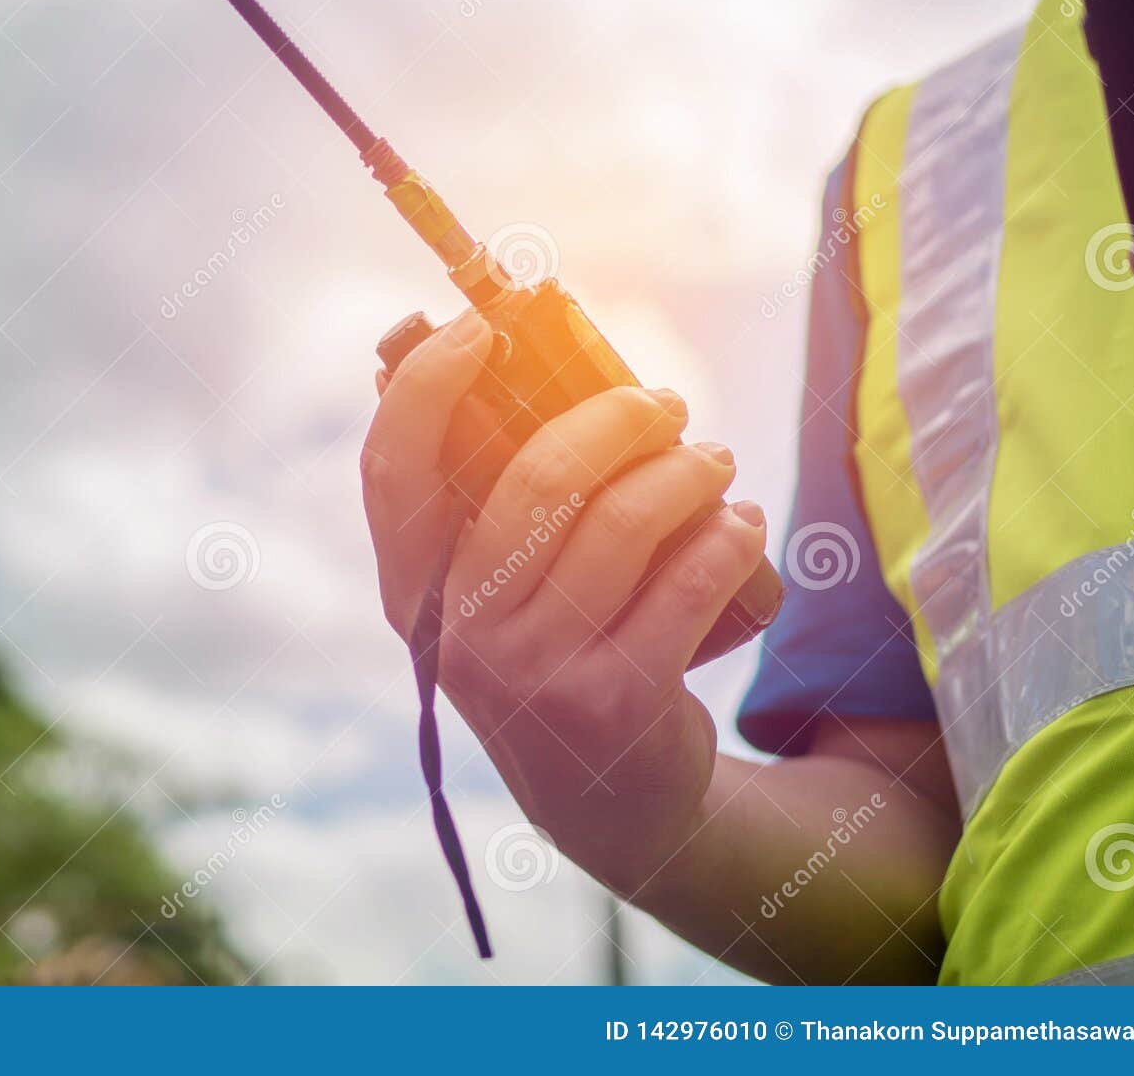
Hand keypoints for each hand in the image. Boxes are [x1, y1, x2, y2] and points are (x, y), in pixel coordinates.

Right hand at [360, 310, 769, 889]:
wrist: (611, 803)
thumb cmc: (556, 652)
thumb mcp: (500, 593)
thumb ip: (498, 502)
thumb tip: (533, 358)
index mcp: (415, 592)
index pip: (392, 470)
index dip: (424, 385)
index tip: (481, 330)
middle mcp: (462, 634)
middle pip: (540, 479)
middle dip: (616, 418)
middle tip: (663, 403)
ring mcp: (536, 675)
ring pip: (628, 521)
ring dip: (687, 469)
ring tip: (712, 461)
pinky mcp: (617, 703)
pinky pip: (690, 577)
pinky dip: (730, 532)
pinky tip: (740, 523)